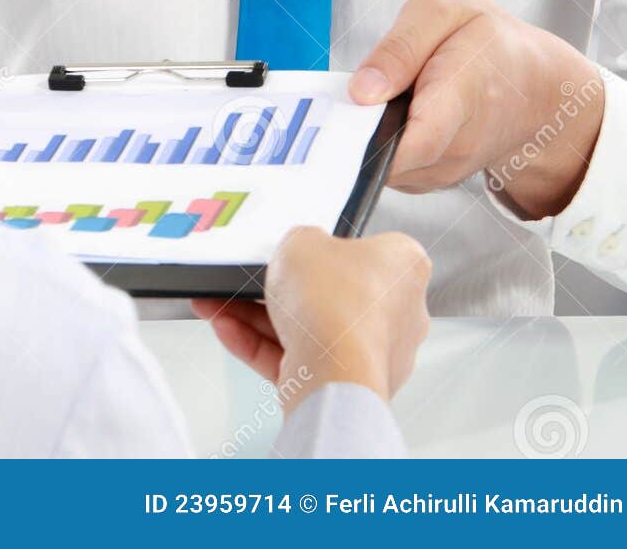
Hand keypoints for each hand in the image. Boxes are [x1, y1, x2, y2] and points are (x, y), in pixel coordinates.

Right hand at [192, 227, 430, 408]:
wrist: (333, 373)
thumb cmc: (338, 306)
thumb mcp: (303, 241)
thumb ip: (301, 240)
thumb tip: (298, 248)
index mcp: (404, 268)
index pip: (368, 249)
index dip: (328, 246)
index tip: (298, 246)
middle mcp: (397, 314)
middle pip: (331, 292)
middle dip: (283, 286)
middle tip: (252, 276)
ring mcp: (372, 354)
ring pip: (309, 328)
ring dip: (260, 316)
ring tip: (223, 302)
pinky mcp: (343, 385)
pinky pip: (296, 359)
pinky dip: (259, 345)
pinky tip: (227, 327)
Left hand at [348, 0, 604, 218]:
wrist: (531, 87)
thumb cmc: (488, 43)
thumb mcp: (446, 15)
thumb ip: (401, 47)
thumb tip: (361, 91)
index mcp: (463, 93)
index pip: (420, 140)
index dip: (375, 134)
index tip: (351, 111)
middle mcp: (458, 146)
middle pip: (391, 157)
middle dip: (358, 130)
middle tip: (354, 95)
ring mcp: (446, 170)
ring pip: (384, 165)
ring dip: (369, 134)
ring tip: (385, 97)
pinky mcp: (431, 179)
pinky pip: (389, 168)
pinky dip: (380, 142)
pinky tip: (395, 115)